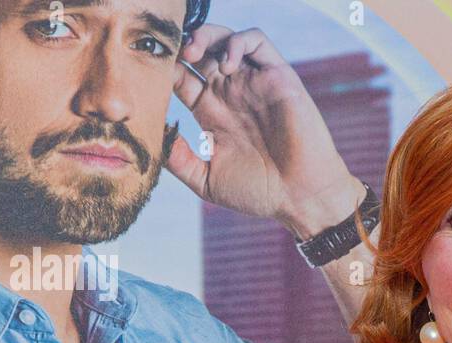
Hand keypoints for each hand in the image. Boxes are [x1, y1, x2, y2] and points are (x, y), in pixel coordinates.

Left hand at [169, 25, 361, 237]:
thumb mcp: (207, 180)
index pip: (181, 76)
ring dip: (205, 37)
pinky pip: (256, 42)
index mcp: (213, 112)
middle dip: (180, 45)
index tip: (149, 74)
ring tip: (193, 54)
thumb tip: (152, 136)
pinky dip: (237, 42)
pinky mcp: (278, 77)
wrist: (301, 196)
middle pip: (199, 51)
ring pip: (225, 39)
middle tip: (168, 56)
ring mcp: (255, 83)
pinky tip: (226, 65)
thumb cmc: (260, 193)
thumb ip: (179, 159)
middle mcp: (232, 93)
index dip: (164, 69)